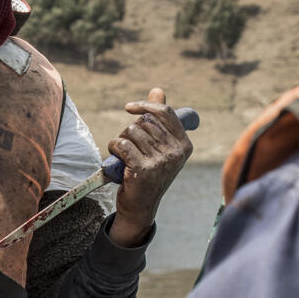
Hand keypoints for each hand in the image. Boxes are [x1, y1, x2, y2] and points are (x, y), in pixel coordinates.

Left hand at [107, 88, 193, 247]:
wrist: (140, 206)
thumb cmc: (148, 173)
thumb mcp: (159, 147)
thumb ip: (160, 119)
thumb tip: (157, 91)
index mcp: (184, 144)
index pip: (165, 112)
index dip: (145, 106)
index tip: (129, 108)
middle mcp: (176, 152)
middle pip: (145, 122)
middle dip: (131, 130)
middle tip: (129, 147)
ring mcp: (161, 161)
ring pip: (131, 132)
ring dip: (121, 140)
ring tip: (124, 155)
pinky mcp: (143, 169)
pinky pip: (122, 144)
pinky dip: (114, 147)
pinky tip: (116, 157)